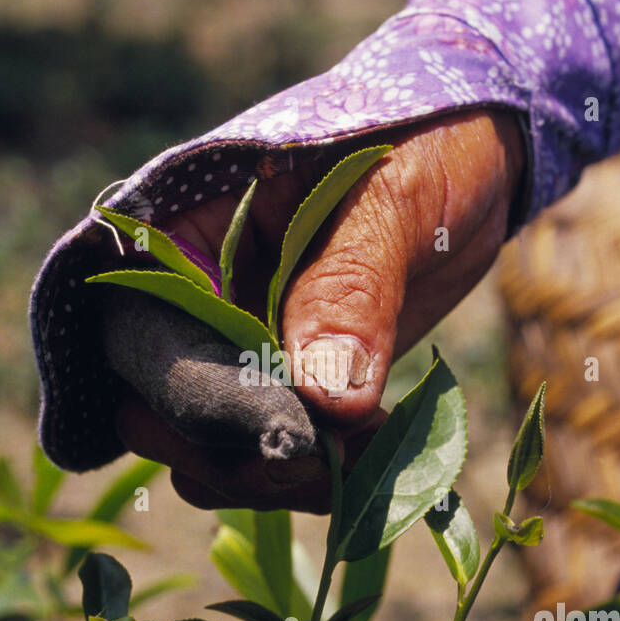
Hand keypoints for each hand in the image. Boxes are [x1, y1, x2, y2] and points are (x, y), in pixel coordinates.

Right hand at [116, 106, 524, 510]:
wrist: (474, 150)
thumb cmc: (425, 142)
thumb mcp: (391, 197)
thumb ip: (351, 288)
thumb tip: (324, 402)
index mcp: (176, 226)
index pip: (145, 334)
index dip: (204, 398)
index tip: (296, 436)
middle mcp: (182, 298)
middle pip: (150, 415)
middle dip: (242, 453)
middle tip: (343, 448)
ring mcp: (224, 352)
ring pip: (202, 458)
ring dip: (282, 478)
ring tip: (376, 442)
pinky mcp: (275, 391)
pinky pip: (261, 464)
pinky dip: (314, 479)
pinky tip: (380, 447)